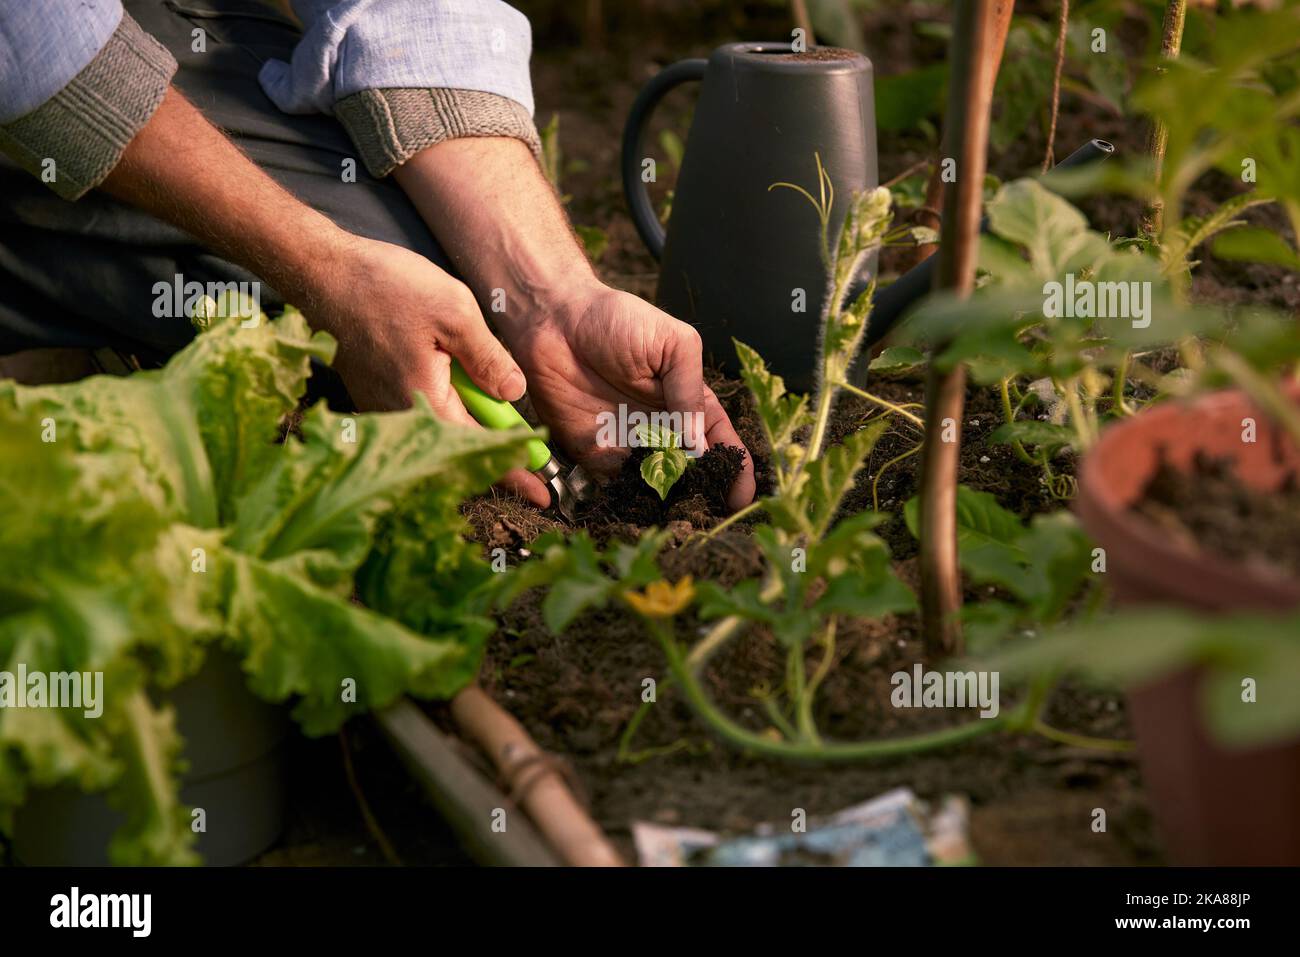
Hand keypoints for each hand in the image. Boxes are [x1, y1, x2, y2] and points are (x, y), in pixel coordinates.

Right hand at [310, 236, 550, 505]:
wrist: (325, 274)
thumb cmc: (386, 287)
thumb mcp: (455, 312)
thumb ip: (488, 358)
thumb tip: (515, 394)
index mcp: (424, 403)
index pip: (478, 450)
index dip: (514, 472)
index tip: (542, 496)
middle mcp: (399, 418)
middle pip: (458, 450)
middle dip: (494, 454)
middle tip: (531, 459)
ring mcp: (382, 410)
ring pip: (439, 434)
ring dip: (469, 430)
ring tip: (499, 426)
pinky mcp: (373, 397)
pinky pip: (419, 419)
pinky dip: (445, 415)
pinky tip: (460, 393)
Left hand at [504, 284, 756, 510]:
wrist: (556, 321)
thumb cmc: (619, 321)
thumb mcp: (673, 344)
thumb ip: (689, 391)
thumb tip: (701, 444)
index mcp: (688, 401)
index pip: (719, 440)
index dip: (735, 468)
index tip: (742, 496)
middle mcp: (662, 428)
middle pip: (693, 472)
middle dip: (705, 495)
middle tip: (713, 514)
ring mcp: (630, 443)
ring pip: (658, 486)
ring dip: (670, 503)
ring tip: (683, 519)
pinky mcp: (595, 454)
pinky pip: (617, 485)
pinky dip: (630, 499)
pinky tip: (643, 508)